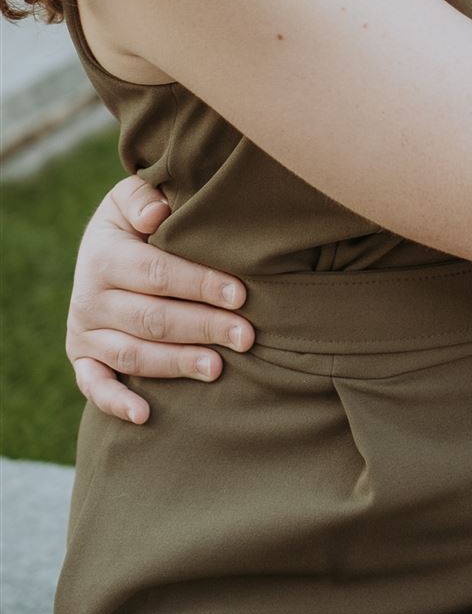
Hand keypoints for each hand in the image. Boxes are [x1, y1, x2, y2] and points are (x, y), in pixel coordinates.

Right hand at [66, 176, 254, 423]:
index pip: (157, 274)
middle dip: (203, 327)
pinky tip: (144, 415)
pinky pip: (93, 386)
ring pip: (133, 354)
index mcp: (104, 255)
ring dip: (176, 363)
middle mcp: (90, 298)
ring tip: (217, 368)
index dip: (199, 284)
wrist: (102, 252)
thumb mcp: (130, 199)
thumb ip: (142, 198)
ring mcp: (85, 333)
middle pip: (152, 318)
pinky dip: (114, 403)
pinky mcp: (83, 359)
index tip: (240, 293)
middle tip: (246, 335)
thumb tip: (158, 213)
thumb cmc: (135, 224)